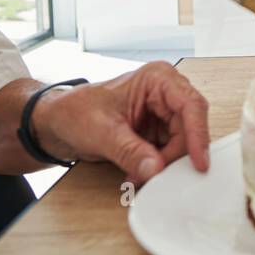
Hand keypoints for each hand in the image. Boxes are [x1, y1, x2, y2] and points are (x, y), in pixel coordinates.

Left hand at [32, 63, 211, 186]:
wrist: (55, 124)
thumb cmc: (73, 112)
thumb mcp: (102, 131)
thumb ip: (130, 151)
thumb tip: (156, 167)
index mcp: (157, 79)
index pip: (191, 106)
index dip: (198, 135)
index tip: (199, 162)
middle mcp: (165, 94)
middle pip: (189, 129)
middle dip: (174, 156)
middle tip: (158, 175)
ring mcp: (162, 114)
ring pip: (181, 144)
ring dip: (163, 165)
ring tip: (137, 174)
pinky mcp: (157, 132)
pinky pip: (168, 153)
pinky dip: (156, 167)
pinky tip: (138, 173)